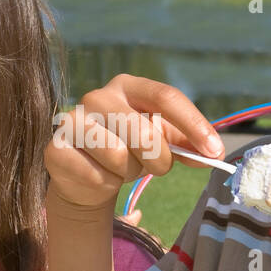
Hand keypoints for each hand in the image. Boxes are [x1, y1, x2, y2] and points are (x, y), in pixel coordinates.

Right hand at [45, 74, 223, 213]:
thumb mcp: (161, 142)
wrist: (85, 176)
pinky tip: (99, 176)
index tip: (215, 152)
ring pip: (119, 156)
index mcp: (128, 86)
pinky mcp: (56, 148)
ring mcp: (73, 120)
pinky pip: (97, 175)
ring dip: (129, 172)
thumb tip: (213, 154)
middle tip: (158, 168)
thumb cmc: (128, 151)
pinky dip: (106, 184)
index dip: (193, 125)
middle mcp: (98, 97)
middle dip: (160, 160)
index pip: (165, 96)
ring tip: (121, 169)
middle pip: (145, 132)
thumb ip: (187, 144)